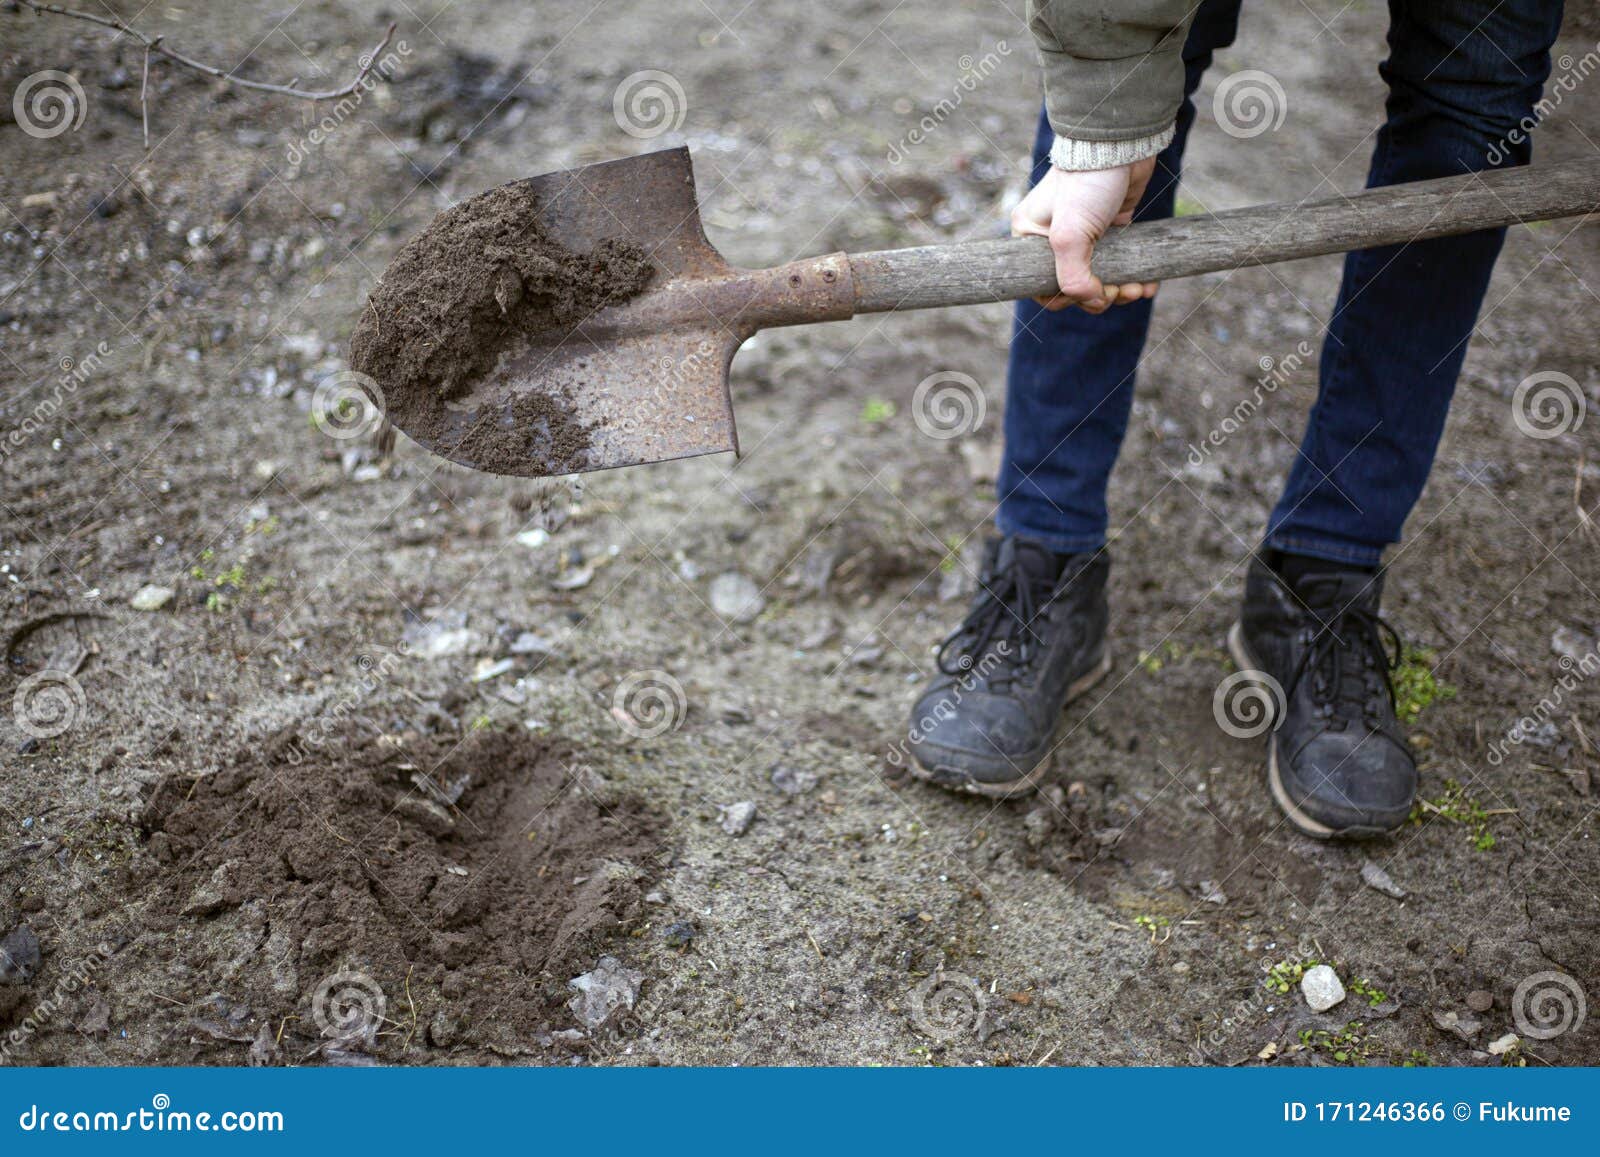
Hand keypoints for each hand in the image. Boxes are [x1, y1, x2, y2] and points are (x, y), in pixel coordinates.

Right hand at [1010, 158, 1160, 312]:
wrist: (1121, 146)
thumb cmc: (1086, 184)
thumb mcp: (1070, 236)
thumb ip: (1073, 277)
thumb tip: (1091, 301)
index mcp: (1030, 238)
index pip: (1041, 286)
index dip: (1067, 300)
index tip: (1091, 295)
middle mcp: (1052, 239)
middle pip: (1074, 287)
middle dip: (1099, 295)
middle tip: (1118, 290)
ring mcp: (1083, 235)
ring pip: (1099, 278)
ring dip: (1118, 290)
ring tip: (1136, 288)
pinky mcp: (1110, 229)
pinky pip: (1119, 262)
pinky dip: (1132, 276)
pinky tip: (1146, 283)